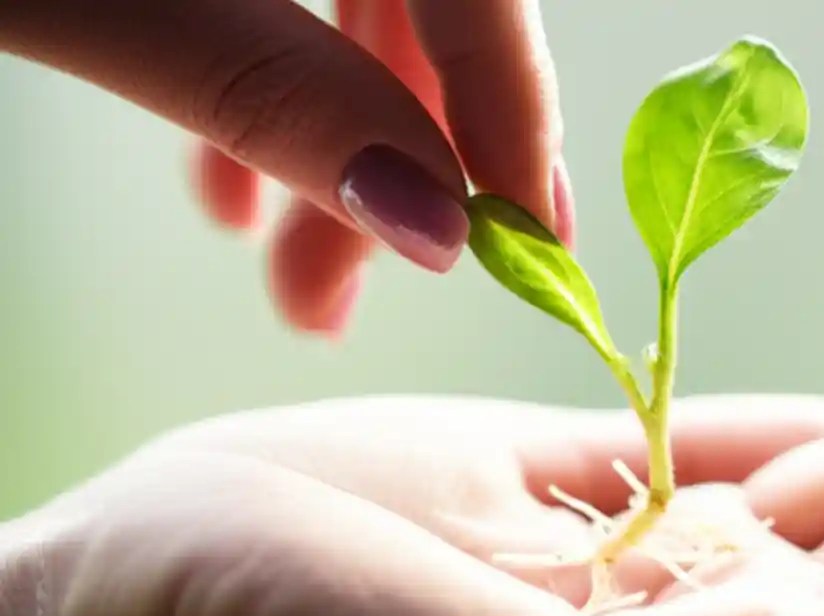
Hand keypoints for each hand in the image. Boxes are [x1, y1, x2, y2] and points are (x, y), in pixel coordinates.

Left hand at [0, 0, 567, 335]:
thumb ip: (262, 87)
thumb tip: (433, 219)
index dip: (509, 102)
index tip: (521, 240)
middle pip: (415, 0)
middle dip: (400, 163)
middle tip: (362, 300)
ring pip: (340, 12)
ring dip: (329, 155)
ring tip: (296, 283)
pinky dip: (259, 100)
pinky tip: (224, 189)